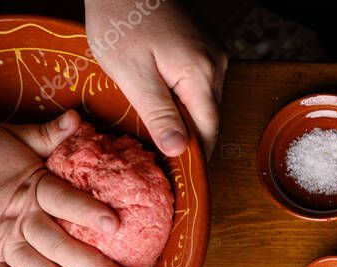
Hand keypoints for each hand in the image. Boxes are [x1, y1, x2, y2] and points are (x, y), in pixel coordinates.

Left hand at [85, 0, 227, 158]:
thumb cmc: (120, 17)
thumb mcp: (131, 73)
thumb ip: (158, 113)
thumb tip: (180, 151)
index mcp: (202, 75)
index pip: (208, 133)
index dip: (193, 159)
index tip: (176, 179)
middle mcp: (217, 65)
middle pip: (207, 118)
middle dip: (186, 139)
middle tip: (158, 159)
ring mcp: (212, 52)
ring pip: (202, 100)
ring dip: (182, 117)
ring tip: (154, 130)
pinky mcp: (203, 44)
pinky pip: (197, 82)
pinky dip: (181, 96)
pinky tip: (158, 97)